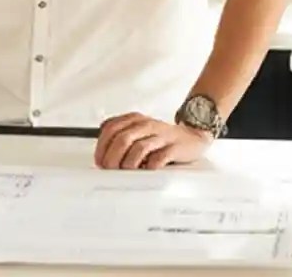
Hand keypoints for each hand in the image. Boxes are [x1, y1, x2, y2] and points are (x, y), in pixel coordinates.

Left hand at [93, 112, 212, 169]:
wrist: (192, 137)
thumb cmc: (160, 138)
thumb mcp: (137, 132)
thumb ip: (120, 138)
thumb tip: (102, 158)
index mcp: (134, 119)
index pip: (111, 128)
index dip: (102, 146)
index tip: (100, 161)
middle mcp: (146, 125)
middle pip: (122, 139)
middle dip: (112, 157)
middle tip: (110, 170)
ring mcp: (161, 135)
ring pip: (139, 148)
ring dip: (128, 164)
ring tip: (125, 173)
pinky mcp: (174, 147)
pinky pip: (159, 157)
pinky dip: (149, 167)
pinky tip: (145, 172)